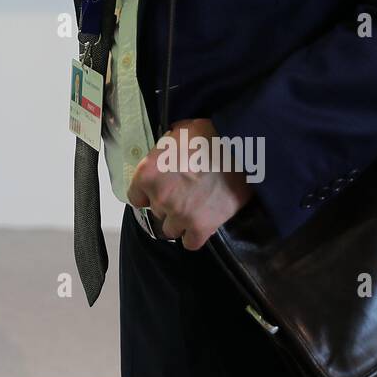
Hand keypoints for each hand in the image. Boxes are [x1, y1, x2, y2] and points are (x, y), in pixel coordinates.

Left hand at [127, 118, 253, 250]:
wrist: (240, 149)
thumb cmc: (208, 135)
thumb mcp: (176, 133)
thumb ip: (163, 151)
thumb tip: (163, 155)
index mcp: (147, 172)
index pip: (136, 197)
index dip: (148, 194)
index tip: (160, 191)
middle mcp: (159, 197)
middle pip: (157, 211)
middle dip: (168, 204)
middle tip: (185, 194)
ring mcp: (179, 214)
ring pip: (171, 229)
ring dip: (180, 221)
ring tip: (194, 209)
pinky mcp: (201, 227)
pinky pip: (190, 243)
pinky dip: (194, 237)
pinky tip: (201, 226)